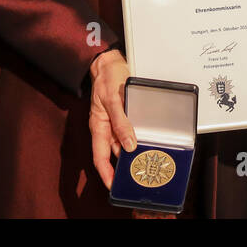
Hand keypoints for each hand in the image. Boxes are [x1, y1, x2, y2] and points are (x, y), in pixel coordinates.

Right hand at [88, 49, 135, 189]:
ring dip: (132, 152)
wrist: (109, 60)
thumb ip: (121, 122)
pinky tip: (148, 141)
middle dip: (122, 166)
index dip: (106, 173)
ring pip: (123, 142)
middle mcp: (106, 126)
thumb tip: (128, 145)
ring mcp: (116, 120)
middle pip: (114, 152)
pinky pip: (130, 130)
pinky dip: (137, 137)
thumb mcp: (113, 99)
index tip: (114, 185)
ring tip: (146, 162)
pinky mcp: (125, 114)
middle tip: (136, 177)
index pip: (100, 156)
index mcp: (99, 126)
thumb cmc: (107, 77)